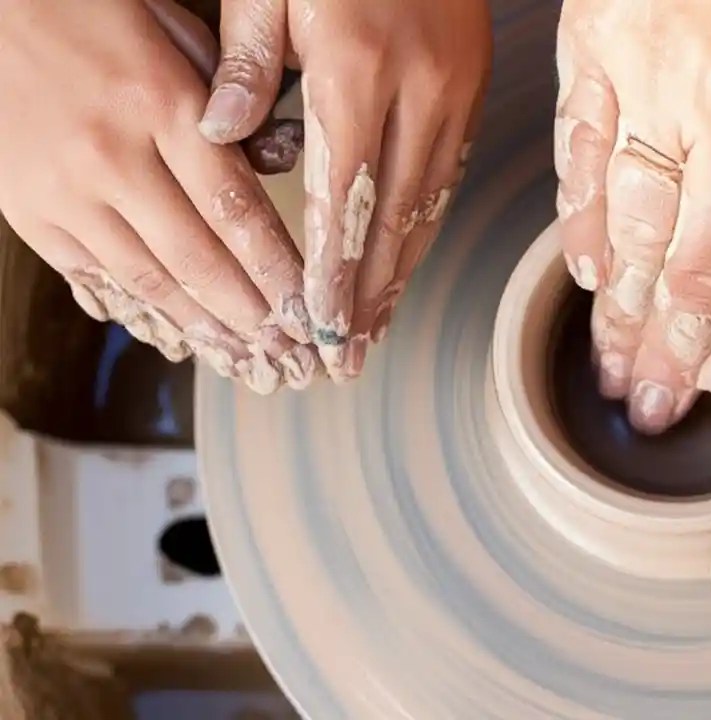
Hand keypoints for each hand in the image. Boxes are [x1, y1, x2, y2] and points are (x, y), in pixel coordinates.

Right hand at [0, 0, 316, 392]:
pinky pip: (91, 276)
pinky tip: (177, 339)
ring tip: (247, 362)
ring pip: (147, 280)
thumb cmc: (91, 9)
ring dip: (204, 329)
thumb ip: (229, 99)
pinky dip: (139, 313)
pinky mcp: (25, 210)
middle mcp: (113, 156)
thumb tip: (280, 160)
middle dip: (253, 317)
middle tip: (293, 358)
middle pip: (199, 259)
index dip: (279, 272)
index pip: (237, 210)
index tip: (313, 312)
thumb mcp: (175, 31)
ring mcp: (63, 190)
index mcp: (163, 105)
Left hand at [198, 0, 492, 378]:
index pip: (346, 194)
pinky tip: (404, 258)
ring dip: (399, 270)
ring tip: (375, 325)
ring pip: (427, 202)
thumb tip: (227, 134)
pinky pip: (446, 172)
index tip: (321, 322)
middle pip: (394, 217)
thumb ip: (249, 58)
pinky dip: (423, 224)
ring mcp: (454, 90)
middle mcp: (418, 90)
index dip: (333, 267)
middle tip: (347, 353)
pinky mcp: (472, 84)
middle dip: (368, 293)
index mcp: (361, 67)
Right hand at [555, 0, 710, 433]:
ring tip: (613, 369)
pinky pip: (584, 163)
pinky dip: (582, 227)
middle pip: (698, 271)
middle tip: (651, 412)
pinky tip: (587, 276)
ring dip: (622, 315)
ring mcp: (659, 86)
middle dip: (672, 358)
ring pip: (635, 232)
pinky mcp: (598, 54)